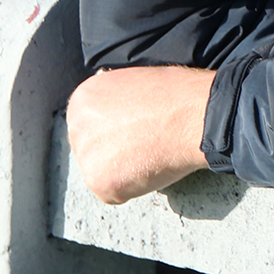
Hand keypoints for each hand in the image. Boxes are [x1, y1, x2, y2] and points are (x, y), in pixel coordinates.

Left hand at [65, 65, 215, 203]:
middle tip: (145, 143)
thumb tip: (116, 117)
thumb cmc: (178, 95)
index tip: (135, 128)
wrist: (196, 116)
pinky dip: (135, 186)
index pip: (90, 123)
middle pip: (92, 148)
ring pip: (103, 172)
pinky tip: (153, 167)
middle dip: (116, 151)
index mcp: (84, 98)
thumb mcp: (135, 82)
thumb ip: (115, 101)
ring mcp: (87, 157)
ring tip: (152, 152)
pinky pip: (116, 192)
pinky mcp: (101, 184)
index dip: (116, 128)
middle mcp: (77, 127)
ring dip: (125, 169)